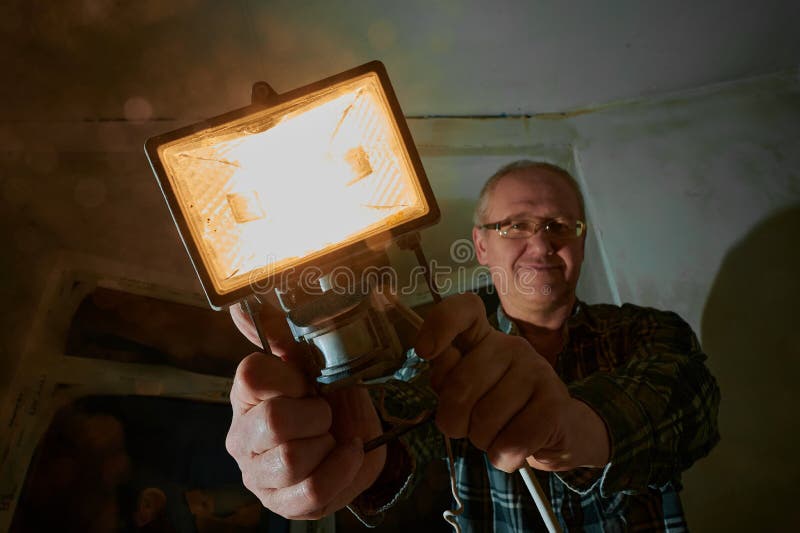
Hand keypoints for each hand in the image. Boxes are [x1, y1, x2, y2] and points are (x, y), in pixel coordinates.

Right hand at [225, 299, 385, 518]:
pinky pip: (313, 490)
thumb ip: (279, 333)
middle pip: (273, 421)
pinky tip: (348, 454)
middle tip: (324, 413)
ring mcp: (257, 474)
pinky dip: (341, 469)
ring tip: (331, 438)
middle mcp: (241, 436)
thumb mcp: (312, 363)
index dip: (289, 376)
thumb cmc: (327, 399)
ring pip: (291, 459)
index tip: (306, 382)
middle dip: (314, 415)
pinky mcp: (281, 504)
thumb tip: (236, 304)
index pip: (251, 374)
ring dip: (326, 444)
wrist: (355, 441)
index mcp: (245, 395)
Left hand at [414, 293, 608, 472]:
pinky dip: (503, 457)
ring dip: (482, 442)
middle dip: (454, 421)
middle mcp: (512, 346)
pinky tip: (514, 450)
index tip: (425, 351)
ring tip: (498, 435)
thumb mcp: (466, 394)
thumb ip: (446, 377)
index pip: (463, 310)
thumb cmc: (500, 412)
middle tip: (469, 427)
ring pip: (484, 420)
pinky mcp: (556, 403)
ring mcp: (538, 371)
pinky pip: (511, 442)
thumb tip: (436, 355)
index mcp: (484, 339)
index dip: (440, 325)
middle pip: (460, 386)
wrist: (557, 434)